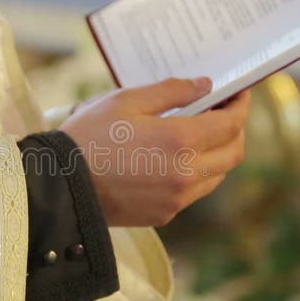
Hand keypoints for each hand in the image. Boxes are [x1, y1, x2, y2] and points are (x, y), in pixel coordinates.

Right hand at [60, 78, 250, 227]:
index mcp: (180, 141)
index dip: (240, 105)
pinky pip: (194, 192)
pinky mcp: (164, 215)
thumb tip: (205, 86)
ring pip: (217, 175)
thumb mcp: (126, 100)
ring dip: (218, 153)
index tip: (237, 94)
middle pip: (234, 153)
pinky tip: (175, 159)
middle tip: (223, 113)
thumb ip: (171, 90)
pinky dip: (196, 173)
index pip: (230, 123)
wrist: (60, 185)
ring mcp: (177, 199)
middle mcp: (186, 174)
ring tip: (199, 135)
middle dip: (235, 130)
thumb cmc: (88, 137)